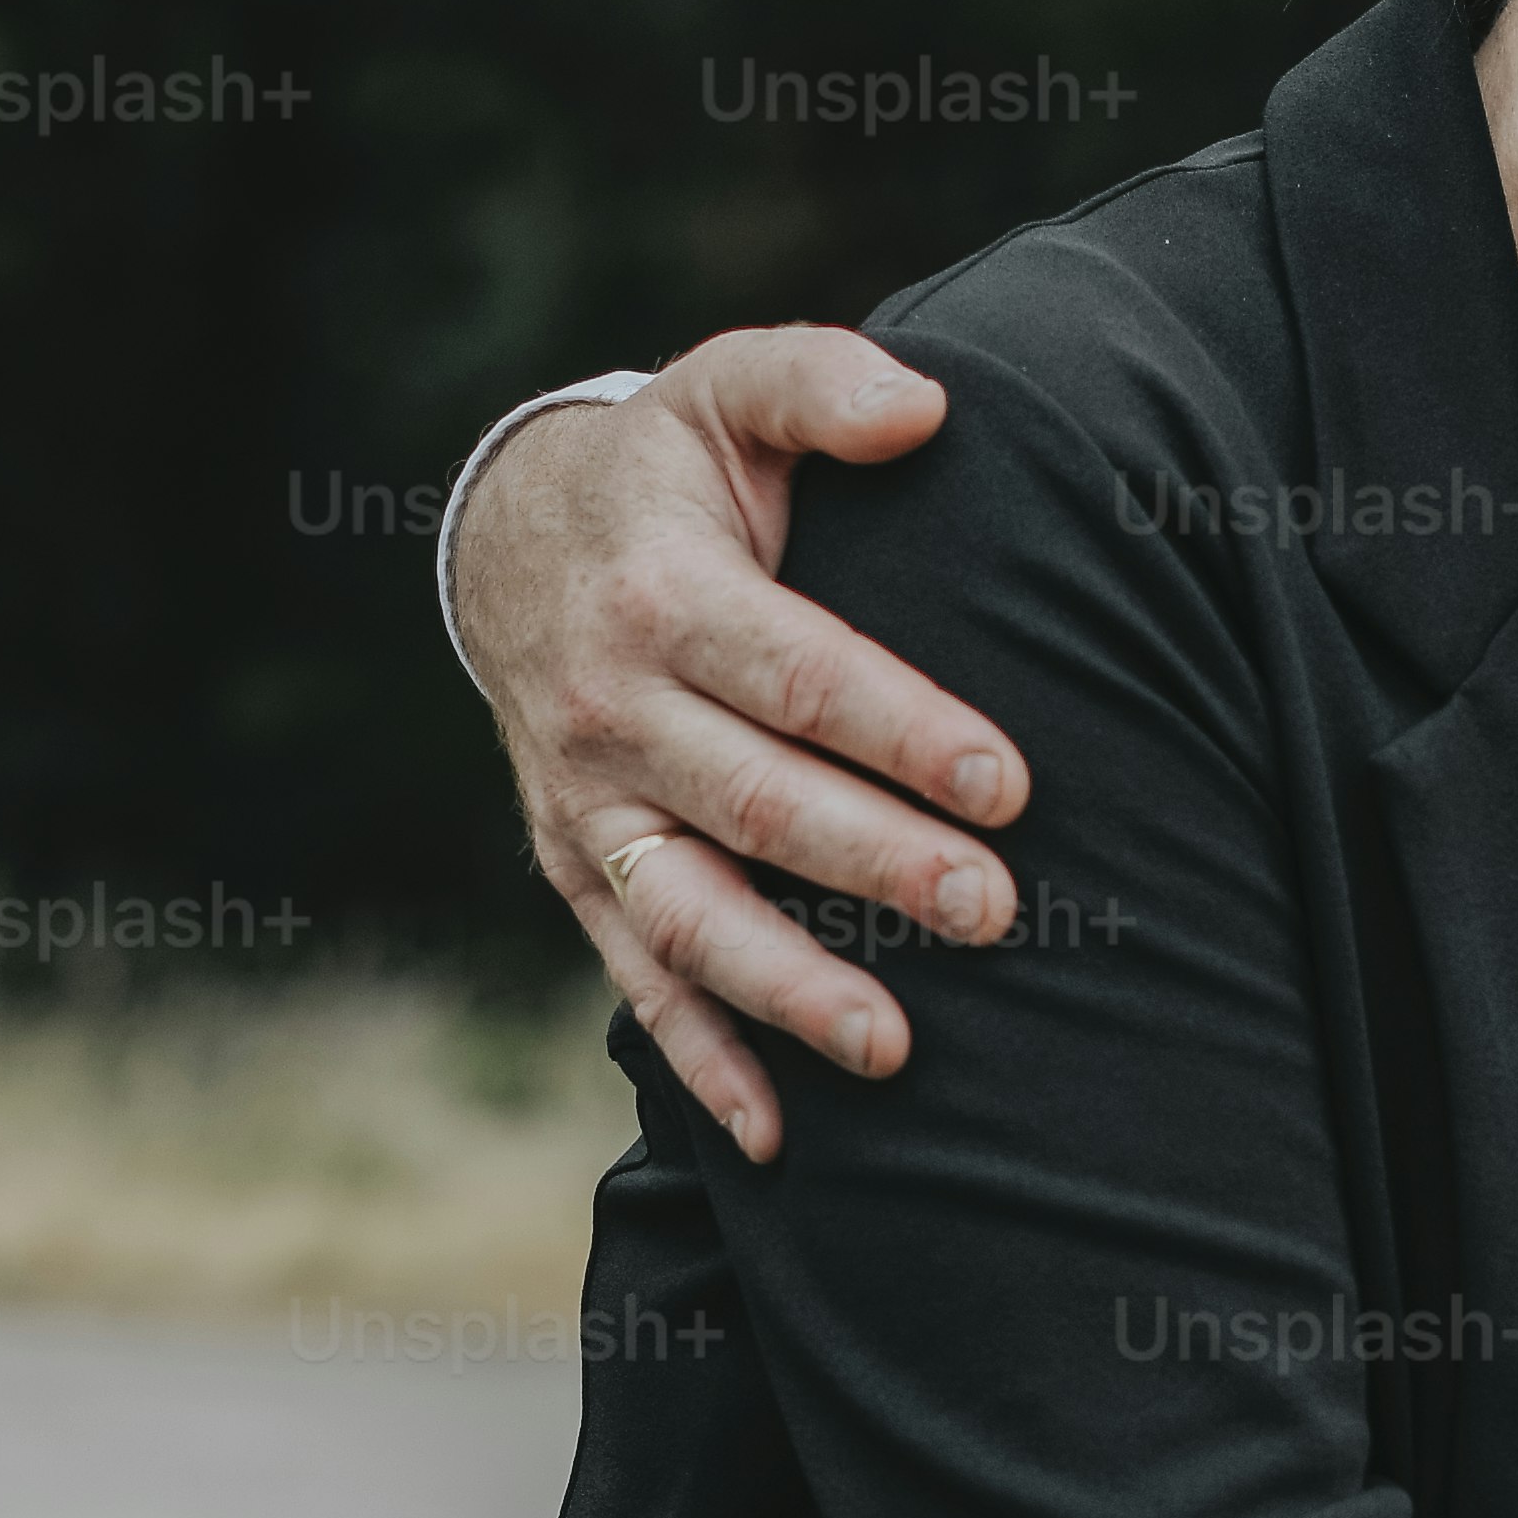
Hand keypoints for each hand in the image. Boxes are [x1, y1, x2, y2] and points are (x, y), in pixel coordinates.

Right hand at [452, 329, 1042, 1155]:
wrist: (510, 539)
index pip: (799, 675)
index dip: (902, 732)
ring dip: (786, 988)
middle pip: (756, 801)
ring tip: (895, 1046)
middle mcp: (611, 708)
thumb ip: (821, 383)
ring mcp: (585, 802)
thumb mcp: (726, 388)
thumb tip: (926, 406)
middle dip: (874, 865)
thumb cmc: (665, 468)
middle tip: (993, 912)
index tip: (1007, 785)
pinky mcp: (571, 865)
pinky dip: (699, 1056)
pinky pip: (633, 972)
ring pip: (688, 911)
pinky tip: (778, 1133)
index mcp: (663, 594)